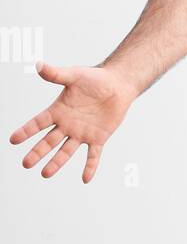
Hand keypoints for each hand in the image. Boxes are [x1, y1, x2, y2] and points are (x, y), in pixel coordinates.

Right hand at [9, 62, 136, 182]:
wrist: (117, 85)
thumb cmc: (94, 78)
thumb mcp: (74, 75)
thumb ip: (56, 74)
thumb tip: (38, 65)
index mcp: (58, 110)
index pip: (38, 122)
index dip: (26, 131)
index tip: (12, 140)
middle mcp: (67, 124)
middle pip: (48, 141)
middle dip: (37, 152)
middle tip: (26, 164)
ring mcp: (82, 133)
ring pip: (66, 151)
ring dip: (56, 162)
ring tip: (45, 174)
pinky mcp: (98, 138)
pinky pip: (93, 155)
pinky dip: (90, 166)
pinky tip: (86, 179)